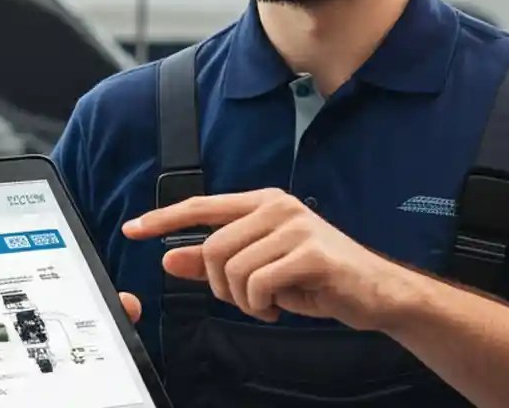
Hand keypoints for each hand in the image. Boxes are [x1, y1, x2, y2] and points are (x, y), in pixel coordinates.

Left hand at [123, 189, 418, 331]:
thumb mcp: (260, 268)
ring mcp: (294, 226)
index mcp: (262, 203)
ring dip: (245, 299)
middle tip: (249, 300)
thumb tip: (168, 258)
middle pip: (213, 248)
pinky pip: (259, 283)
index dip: (164, 218)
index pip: (202, 206)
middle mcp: (277, 206)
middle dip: (222, 286)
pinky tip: (283, 305)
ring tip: (269, 302)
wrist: (376, 293)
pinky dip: (263, 304)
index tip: (133, 229)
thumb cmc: (317, 278)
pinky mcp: (310, 253)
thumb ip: (214, 262)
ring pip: (233, 269)